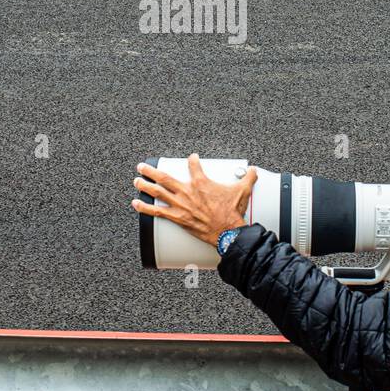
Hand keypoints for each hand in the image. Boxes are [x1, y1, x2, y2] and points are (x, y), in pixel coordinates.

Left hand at [131, 154, 258, 246]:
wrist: (227, 232)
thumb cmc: (232, 212)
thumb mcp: (242, 191)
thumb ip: (248, 178)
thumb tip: (253, 170)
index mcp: (201, 182)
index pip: (193, 165)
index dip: (192, 160)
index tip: (191, 158)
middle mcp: (187, 191)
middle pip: (164, 178)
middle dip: (151, 171)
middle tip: (142, 166)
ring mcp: (180, 205)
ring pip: (157, 192)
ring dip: (144, 186)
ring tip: (136, 181)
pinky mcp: (177, 218)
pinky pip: (157, 212)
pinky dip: (145, 208)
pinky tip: (136, 204)